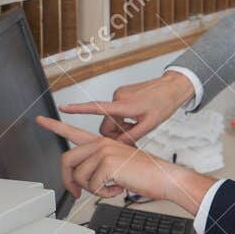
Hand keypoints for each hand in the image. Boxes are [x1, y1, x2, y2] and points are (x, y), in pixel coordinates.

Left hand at [35, 116, 213, 211]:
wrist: (164, 177)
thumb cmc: (144, 174)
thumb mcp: (117, 167)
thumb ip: (97, 168)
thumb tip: (80, 181)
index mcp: (102, 142)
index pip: (72, 131)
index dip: (54, 126)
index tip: (40, 119)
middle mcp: (101, 143)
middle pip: (67, 160)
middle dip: (68, 181)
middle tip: (76, 192)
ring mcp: (104, 151)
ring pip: (80, 177)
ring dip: (94, 189)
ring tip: (112, 186)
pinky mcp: (108, 163)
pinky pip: (93, 186)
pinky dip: (105, 193)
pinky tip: (118, 187)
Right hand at [57, 70, 193, 142]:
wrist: (171, 88)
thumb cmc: (163, 104)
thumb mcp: (149, 125)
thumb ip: (131, 137)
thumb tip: (117, 145)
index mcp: (124, 106)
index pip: (95, 108)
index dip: (77, 109)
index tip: (63, 108)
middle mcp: (118, 98)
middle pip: (106, 122)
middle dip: (113, 132)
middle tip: (129, 138)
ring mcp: (119, 94)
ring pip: (112, 117)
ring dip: (120, 125)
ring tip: (136, 125)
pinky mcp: (122, 93)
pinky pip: (116, 110)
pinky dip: (123, 117)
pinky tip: (136, 118)